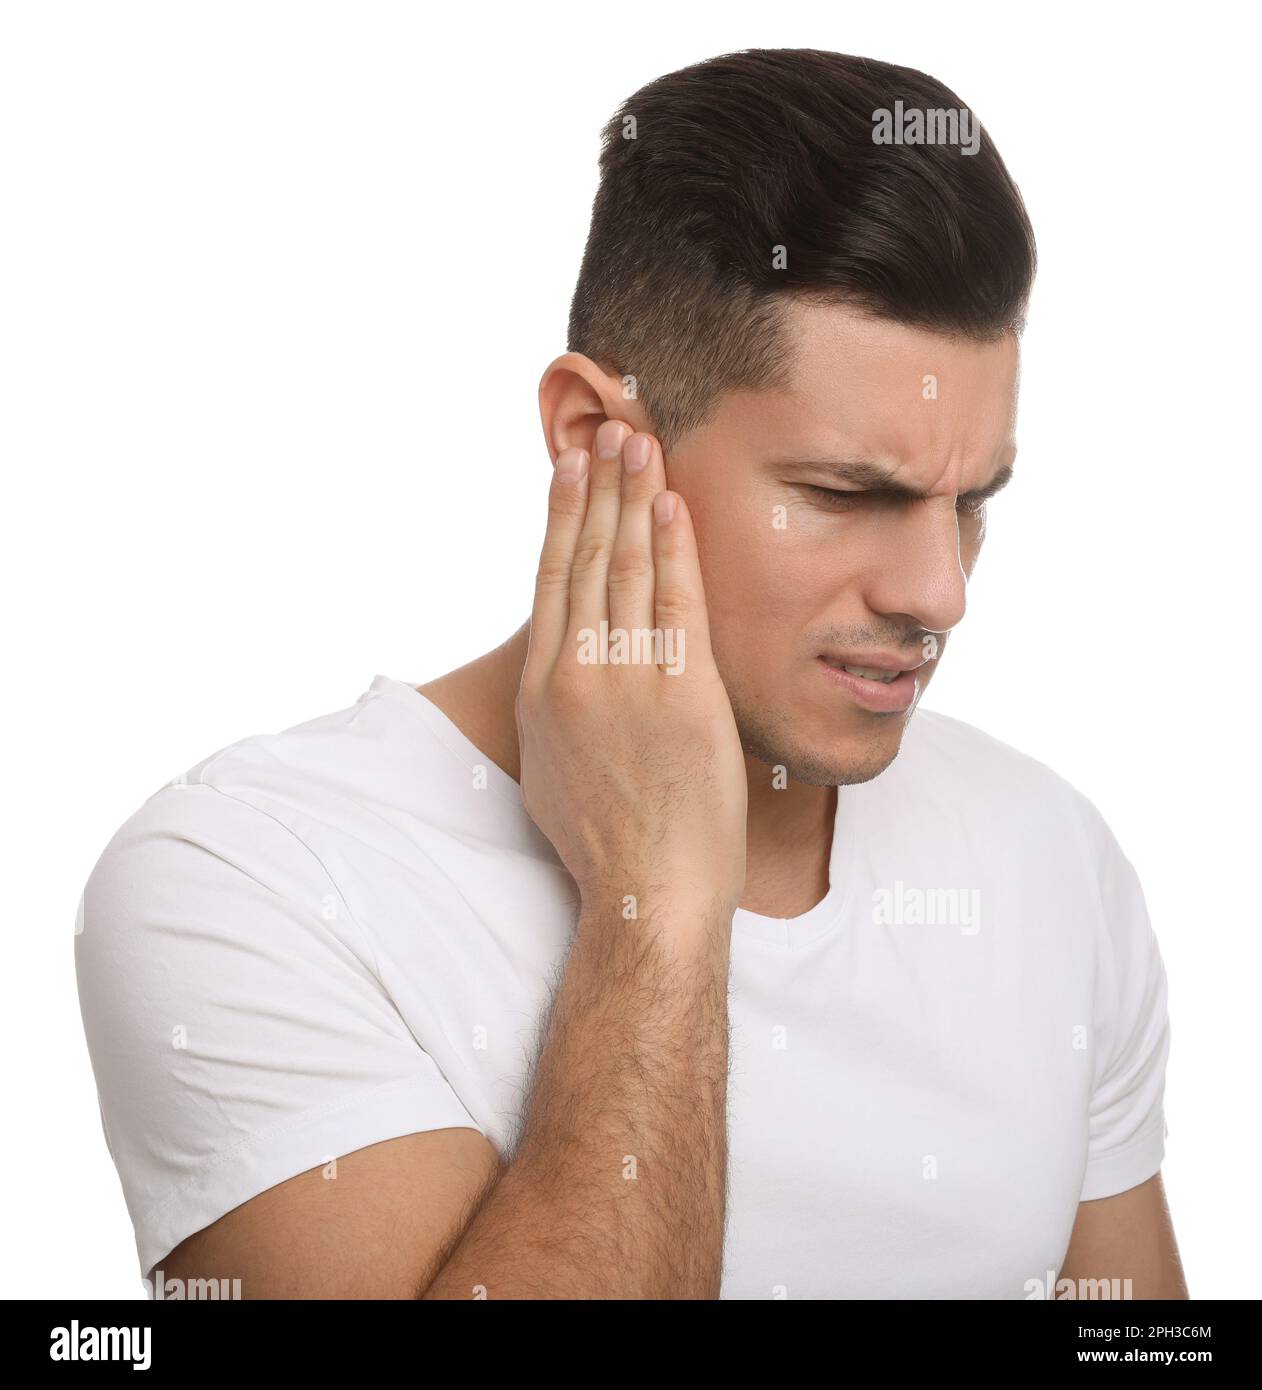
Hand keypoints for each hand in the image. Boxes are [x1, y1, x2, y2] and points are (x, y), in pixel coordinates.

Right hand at [516, 421, 747, 923]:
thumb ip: (555, 708)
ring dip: (632, 499)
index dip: (559, 516)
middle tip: (607, 432)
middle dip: (596, 488)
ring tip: (638, 446)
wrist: (646, 893)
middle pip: (585, 558)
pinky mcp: (680, 693)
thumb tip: (563, 671)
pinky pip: (677, 601)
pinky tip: (673, 505)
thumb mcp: (553, 770)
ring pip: (626, 568)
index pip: (550, 579)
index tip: (567, 469)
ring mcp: (626, 681)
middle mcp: (575, 673)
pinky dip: (674, 547)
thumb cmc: (604, 843)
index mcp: (541, 690)